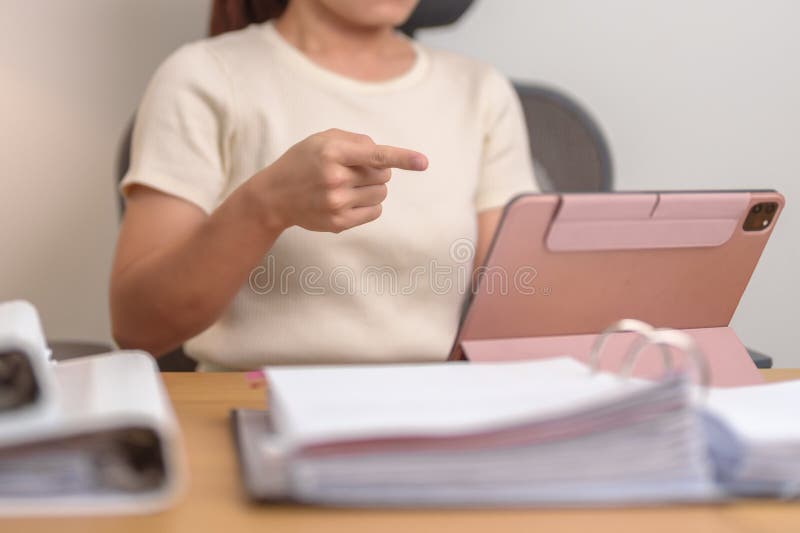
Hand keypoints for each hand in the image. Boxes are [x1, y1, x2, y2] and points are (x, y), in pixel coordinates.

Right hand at [249, 129, 427, 232]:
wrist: (274, 196)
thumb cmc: (302, 161)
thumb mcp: (322, 139)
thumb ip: (355, 141)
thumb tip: (382, 155)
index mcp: (332, 152)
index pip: (374, 155)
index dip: (402, 158)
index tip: (423, 162)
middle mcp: (335, 178)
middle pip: (383, 175)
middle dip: (377, 170)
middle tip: (354, 170)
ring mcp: (337, 203)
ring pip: (381, 193)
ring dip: (372, 187)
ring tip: (348, 185)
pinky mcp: (339, 222)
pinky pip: (375, 211)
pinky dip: (369, 204)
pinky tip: (350, 199)